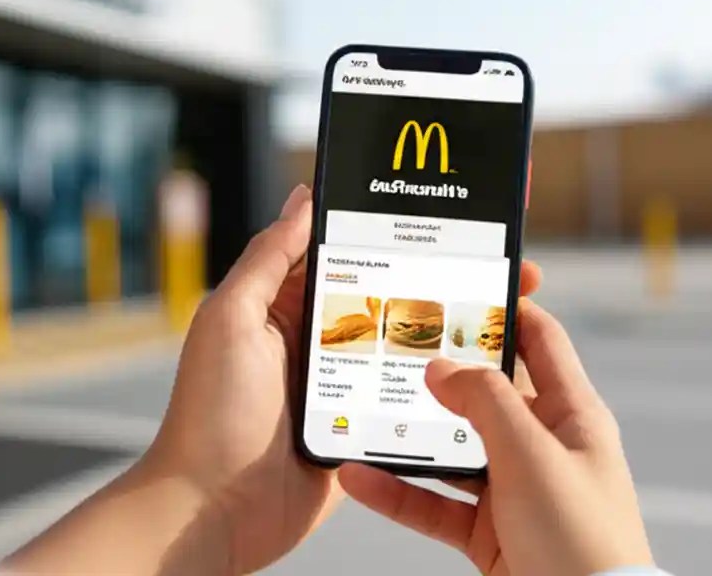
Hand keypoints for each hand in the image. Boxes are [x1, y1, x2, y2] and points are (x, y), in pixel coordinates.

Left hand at [6, 184, 544, 574]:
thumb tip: (302, 200)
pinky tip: (478, 374)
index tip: (444, 218)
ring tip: (501, 313)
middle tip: (496, 265)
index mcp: (285, 309)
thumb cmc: (210, 416)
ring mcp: (342, 390)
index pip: (349, 258)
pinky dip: (436, 388)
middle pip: (388, 301)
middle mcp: (317, 344)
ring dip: (446, 334)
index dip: (394, 236)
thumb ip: (268, 259)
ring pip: (403, 349)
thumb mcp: (230, 319)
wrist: (214, 512)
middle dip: (438, 282)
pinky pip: (404, 401)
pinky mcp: (359, 430)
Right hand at [338, 299, 652, 574]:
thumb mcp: (533, 456)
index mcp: (572, 415)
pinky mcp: (490, 532)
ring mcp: (516, 490)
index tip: (457, 287)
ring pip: (452, 452)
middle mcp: (544, 447)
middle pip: (485, 394)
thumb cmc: (584, 543)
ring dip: (408, 439)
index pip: (539, 341)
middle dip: (438, 376)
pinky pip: (436, 504)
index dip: (504, 308)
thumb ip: (486, 403)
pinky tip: (361, 480)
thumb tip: (442, 366)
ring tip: (362, 415)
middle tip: (390, 350)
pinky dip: (399, 492)